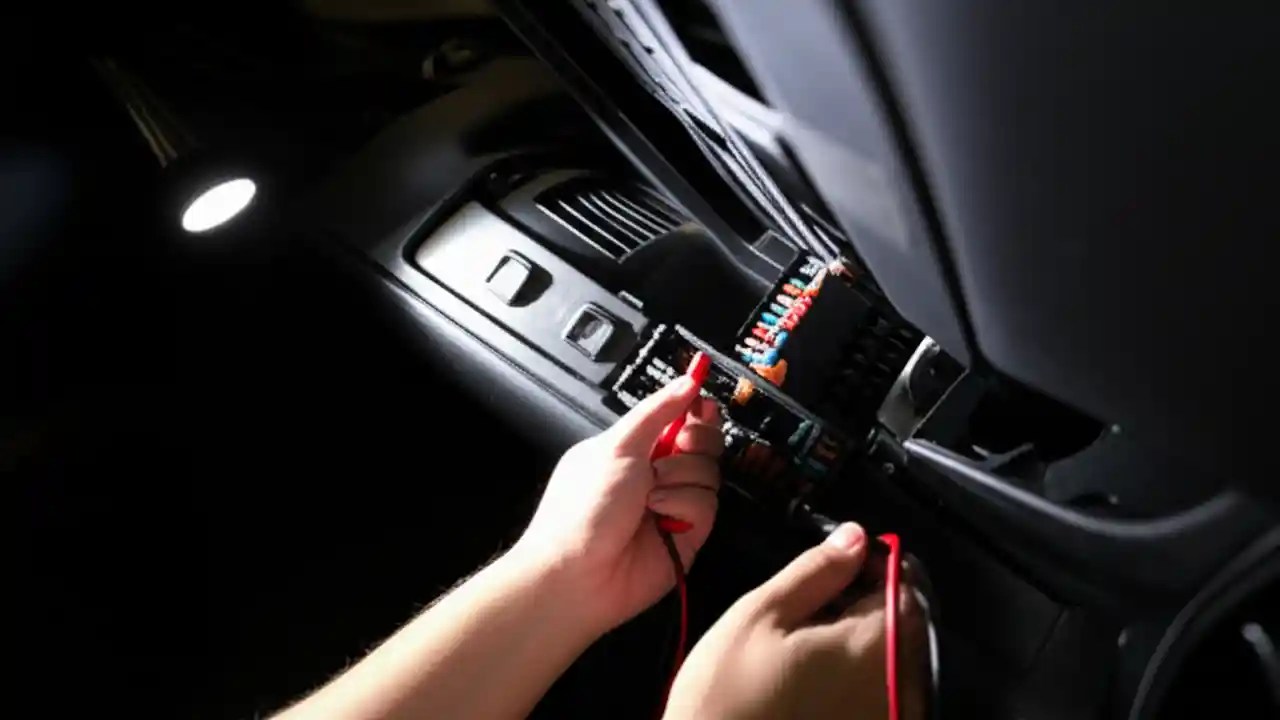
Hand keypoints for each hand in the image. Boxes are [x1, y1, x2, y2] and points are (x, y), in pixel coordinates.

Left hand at [510, 375, 723, 633]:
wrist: (578, 574)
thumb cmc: (584, 506)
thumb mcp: (616, 446)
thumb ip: (657, 412)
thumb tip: (687, 381)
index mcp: (635, 447)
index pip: (678, 417)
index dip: (695, 408)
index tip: (702, 403)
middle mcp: (657, 473)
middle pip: (703, 442)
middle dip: (696, 440)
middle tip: (677, 447)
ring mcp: (674, 502)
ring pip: (708, 472)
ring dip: (681, 477)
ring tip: (651, 496)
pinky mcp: (689, 533)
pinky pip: (707, 504)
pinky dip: (684, 505)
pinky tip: (661, 518)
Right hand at [664, 523, 928, 719]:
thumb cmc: (729, 692)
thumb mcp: (762, 613)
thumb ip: (816, 570)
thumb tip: (857, 535)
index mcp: (876, 643)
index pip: (903, 582)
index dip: (868, 564)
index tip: (831, 567)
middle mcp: (899, 682)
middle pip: (902, 622)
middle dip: (863, 603)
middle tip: (809, 609)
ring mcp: (889, 714)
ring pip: (891, 657)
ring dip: (859, 641)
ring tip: (806, 648)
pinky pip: (879, 691)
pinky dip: (854, 677)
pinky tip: (813, 682)